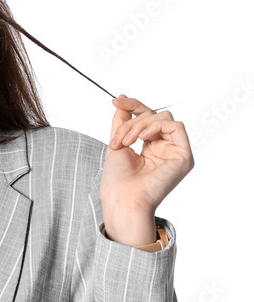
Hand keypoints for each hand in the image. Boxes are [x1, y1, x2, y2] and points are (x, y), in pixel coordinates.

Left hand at [102, 95, 193, 214]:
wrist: (122, 201)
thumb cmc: (118, 183)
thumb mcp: (117, 144)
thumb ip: (122, 122)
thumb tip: (122, 100)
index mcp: (150, 148)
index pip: (147, 118)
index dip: (134, 106)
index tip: (117, 101)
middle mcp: (165, 149)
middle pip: (155, 116)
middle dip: (133, 121)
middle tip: (118, 138)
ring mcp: (175, 152)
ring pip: (164, 118)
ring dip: (141, 125)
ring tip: (127, 142)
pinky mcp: (184, 156)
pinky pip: (176, 127)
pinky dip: (157, 126)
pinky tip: (143, 138)